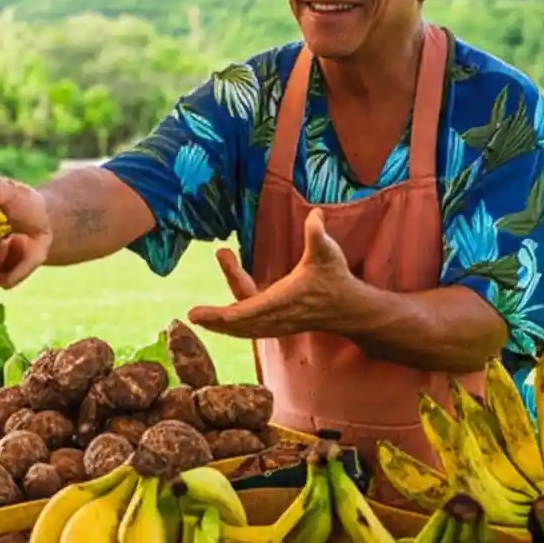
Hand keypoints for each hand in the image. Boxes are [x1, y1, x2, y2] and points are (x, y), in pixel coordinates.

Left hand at [187, 209, 356, 338]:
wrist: (349, 309)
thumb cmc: (335, 279)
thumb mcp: (327, 252)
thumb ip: (317, 233)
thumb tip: (315, 214)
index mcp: (285, 298)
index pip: (252, 309)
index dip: (231, 313)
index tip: (215, 314)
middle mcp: (277, 315)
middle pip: (241, 322)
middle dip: (216, 319)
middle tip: (193, 315)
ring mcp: (276, 324)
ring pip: (243, 328)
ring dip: (220, 324)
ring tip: (199, 317)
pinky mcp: (276, 325)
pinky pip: (248, 328)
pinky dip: (232, 327)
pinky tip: (218, 322)